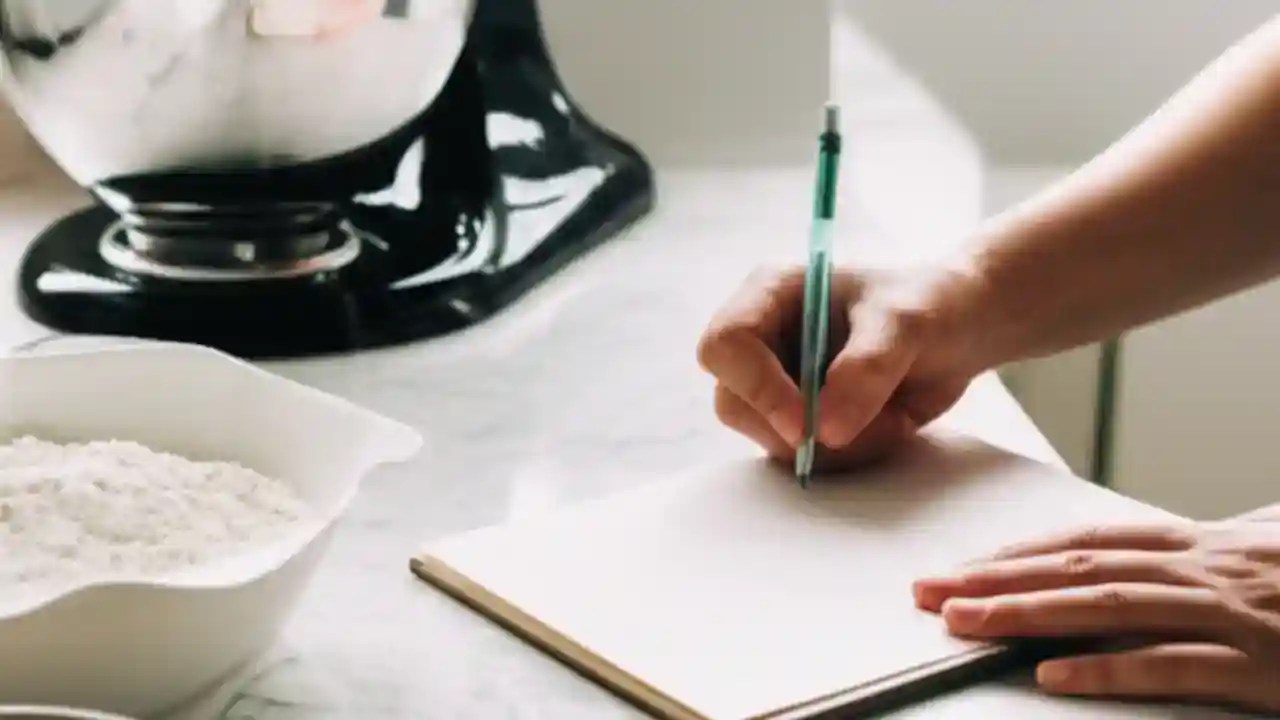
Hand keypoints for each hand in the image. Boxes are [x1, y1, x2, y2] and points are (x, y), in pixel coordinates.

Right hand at [696, 264, 984, 467]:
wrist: (960, 330)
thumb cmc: (928, 304)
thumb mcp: (906, 322)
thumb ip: (867, 368)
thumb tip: (825, 430)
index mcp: (770, 295)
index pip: (726, 345)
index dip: (755, 387)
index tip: (803, 423)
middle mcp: (763, 341)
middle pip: (735, 403)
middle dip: (797, 427)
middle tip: (858, 426)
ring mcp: (779, 384)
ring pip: (769, 440)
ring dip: (832, 447)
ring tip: (888, 416)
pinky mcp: (802, 420)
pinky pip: (803, 459)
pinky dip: (848, 457)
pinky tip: (885, 426)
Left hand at [912, 511, 1279, 712]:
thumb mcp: (1263, 556)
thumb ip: (1202, 557)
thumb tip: (1140, 552)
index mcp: (1202, 547)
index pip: (1089, 542)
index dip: (1018, 553)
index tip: (960, 565)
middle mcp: (1207, 570)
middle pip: (1080, 567)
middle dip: (998, 579)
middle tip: (930, 593)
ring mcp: (1234, 616)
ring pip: (1110, 606)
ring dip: (1029, 615)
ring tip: (964, 624)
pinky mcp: (1260, 666)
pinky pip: (1174, 668)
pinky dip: (1109, 670)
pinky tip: (1053, 678)